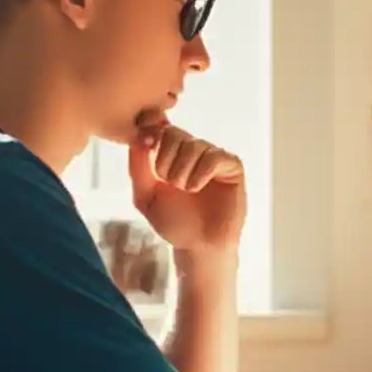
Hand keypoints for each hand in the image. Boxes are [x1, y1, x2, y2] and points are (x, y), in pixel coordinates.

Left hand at [128, 119, 246, 254]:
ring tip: (186, 190)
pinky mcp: (232, 166)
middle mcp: (194, 149)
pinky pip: (213, 157)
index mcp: (172, 152)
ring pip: (193, 145)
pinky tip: (197, 188)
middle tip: (169, 183)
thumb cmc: (173, 222)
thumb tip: (140, 137)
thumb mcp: (145, 195)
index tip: (147, 147)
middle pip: (173, 133)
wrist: (198, 245)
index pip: (159, 126)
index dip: (151, 132)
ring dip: (182, 172)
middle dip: (164, 161)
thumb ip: (138, 166)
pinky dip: (199, 175)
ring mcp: (214, 156)